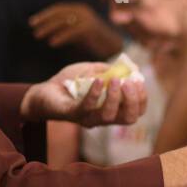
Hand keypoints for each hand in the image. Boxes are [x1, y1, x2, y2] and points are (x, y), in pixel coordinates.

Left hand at [19, 62, 146, 127]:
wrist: (44, 91)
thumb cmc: (70, 83)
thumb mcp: (93, 71)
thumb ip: (110, 70)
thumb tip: (129, 67)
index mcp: (112, 109)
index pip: (136, 111)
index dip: (142, 98)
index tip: (139, 81)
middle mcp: (103, 118)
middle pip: (128, 118)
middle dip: (133, 101)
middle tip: (128, 83)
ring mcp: (88, 118)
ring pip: (109, 116)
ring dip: (115, 98)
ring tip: (116, 80)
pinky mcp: (72, 114)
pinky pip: (87, 108)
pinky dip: (95, 94)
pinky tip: (98, 80)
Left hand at [29, 2, 122, 57]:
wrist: (115, 46)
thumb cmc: (96, 41)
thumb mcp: (79, 30)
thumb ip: (68, 26)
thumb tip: (50, 28)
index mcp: (80, 9)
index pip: (58, 9)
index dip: (44, 14)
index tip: (32, 22)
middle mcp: (83, 11)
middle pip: (59, 14)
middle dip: (44, 20)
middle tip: (33, 28)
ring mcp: (87, 19)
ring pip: (63, 22)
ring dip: (48, 28)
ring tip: (38, 35)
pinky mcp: (89, 29)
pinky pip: (71, 32)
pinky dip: (60, 37)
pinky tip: (52, 43)